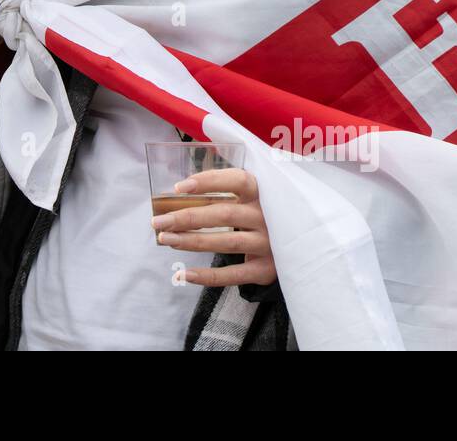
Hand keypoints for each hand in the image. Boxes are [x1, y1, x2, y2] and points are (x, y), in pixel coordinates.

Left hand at [151, 168, 275, 287]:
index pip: (236, 180)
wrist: (299, 245)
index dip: (208, 181)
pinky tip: (183, 274)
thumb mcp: (251, 198)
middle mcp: (267, 217)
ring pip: (226, 242)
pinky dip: (207, 276)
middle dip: (186, 217)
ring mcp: (269, 244)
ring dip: (192, 242)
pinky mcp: (266, 270)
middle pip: (223, 214)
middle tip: (157, 222)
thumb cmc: (260, 215)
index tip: (179, 188)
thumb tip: (178, 194)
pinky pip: (233, 275)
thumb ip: (224, 193)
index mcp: (263, 192)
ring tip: (165, 239)